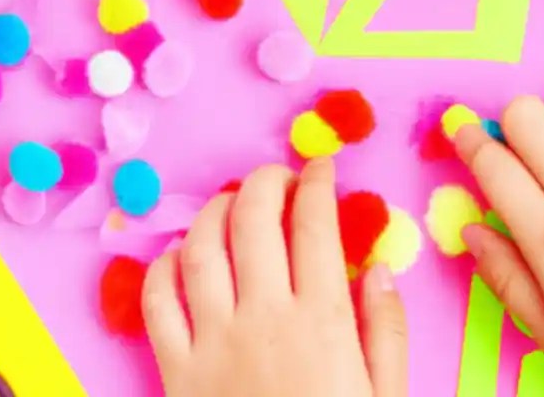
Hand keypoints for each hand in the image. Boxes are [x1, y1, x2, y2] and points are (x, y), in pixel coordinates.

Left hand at [142, 159, 407, 396]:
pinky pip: (157, 303)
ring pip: (201, 250)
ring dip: (214, 213)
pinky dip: (162, 268)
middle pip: (254, 221)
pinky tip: (178, 257)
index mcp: (320, 321)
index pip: (315, 225)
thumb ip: (384, 331)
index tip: (322, 168)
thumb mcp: (385, 396)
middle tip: (277, 175)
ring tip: (231, 202)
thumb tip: (378, 269)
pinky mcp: (175, 370)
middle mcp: (262, 318)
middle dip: (265, 182)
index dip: (317, 184)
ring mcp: (212, 342)